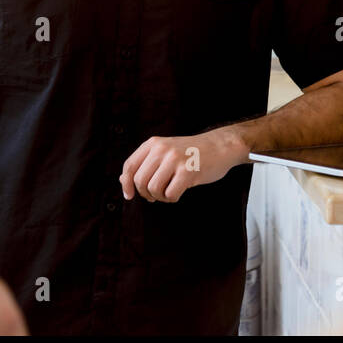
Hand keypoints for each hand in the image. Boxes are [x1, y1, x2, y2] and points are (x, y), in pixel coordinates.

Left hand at [119, 128, 246, 202]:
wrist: (219, 146)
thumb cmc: (190, 152)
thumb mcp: (165, 151)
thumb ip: (146, 163)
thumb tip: (123, 181)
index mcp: (153, 143)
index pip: (130, 165)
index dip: (126, 183)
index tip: (129, 195)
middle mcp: (162, 149)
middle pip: (139, 180)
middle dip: (146, 193)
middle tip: (156, 195)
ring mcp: (175, 160)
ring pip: (153, 189)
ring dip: (160, 197)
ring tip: (169, 191)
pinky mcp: (187, 171)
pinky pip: (170, 195)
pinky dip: (172, 198)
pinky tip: (179, 191)